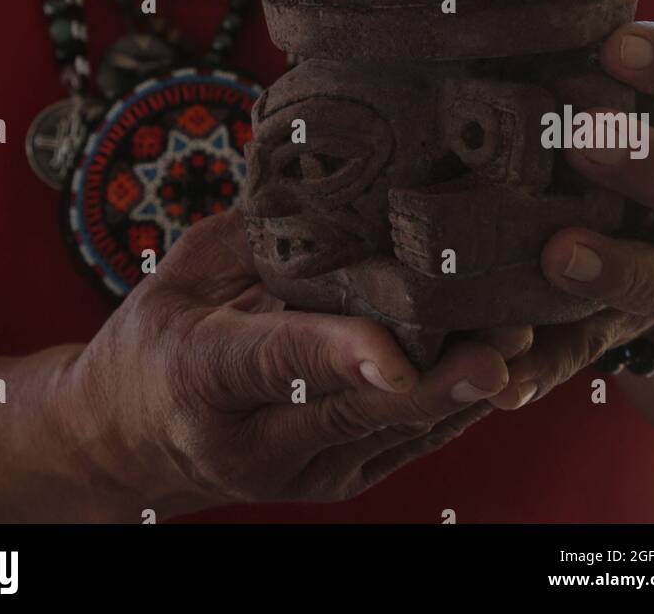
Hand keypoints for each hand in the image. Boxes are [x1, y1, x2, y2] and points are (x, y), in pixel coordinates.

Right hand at [60, 208, 516, 516]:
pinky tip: (504, 362)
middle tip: (506, 338)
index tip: (401, 355)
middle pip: (358, 412)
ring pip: (398, 434)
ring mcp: (300, 475)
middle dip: (439, 379)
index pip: (279, 362)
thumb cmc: (153, 340)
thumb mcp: (182, 274)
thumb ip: (256, 236)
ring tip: (528, 333)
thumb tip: (334, 171)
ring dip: (467, 389)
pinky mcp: (337, 482)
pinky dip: (456, 405)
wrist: (125, 445)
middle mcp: (254, 443)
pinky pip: (408, 443)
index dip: (343, 355)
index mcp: (202, 377)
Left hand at [492, 20, 653, 408]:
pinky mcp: (631, 325)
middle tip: (584, 140)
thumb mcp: (622, 85)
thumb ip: (576, 56)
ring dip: (614, 268)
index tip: (616, 44)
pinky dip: (552, 365)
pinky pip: (597, 350)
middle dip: (647, 162)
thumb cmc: (616, 119)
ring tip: (558, 256)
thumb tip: (477, 0)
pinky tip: (507, 380)